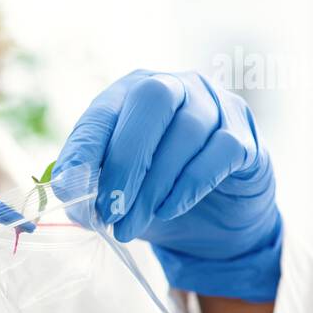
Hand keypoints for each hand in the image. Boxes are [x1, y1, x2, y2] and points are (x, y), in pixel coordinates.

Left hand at [56, 69, 282, 302]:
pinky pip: (221, 151)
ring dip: (154, 185)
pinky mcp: (245, 136)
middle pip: (152, 101)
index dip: (85, 147)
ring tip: (132, 224)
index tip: (69, 187)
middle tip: (110, 211)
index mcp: (130, 93)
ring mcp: (216, 105)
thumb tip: (68, 188)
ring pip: (187, 129)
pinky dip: (189, 185)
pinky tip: (169, 209)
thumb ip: (88, 187)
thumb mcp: (113, 193)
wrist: (212, 223)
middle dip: (125, 161)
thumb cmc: (153, 195)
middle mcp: (176, 87)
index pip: (104, 110)